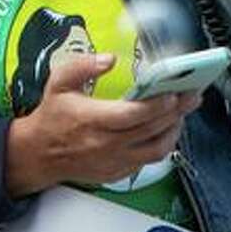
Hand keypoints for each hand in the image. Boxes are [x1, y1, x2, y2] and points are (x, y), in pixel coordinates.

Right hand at [5, 53, 201, 196]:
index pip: (133, 115)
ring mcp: (115, 161)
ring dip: (174, 130)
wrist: (38, 154)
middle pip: (152, 129)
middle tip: (192, 96)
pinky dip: (162, 144)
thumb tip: (109, 59)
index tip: (174, 92)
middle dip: (177, 112)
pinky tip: (166, 130)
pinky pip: (149, 160)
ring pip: (157, 149)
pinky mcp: (119, 172)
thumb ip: (82, 66)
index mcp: (92, 120)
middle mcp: (106, 144)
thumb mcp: (58, 83)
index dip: (157, 104)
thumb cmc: (51, 118)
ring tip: (182, 113)